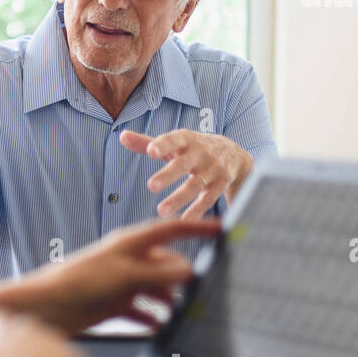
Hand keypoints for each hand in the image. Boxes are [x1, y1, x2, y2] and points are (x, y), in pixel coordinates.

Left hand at [0, 218, 219, 335]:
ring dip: (171, 300)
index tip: (220, 228)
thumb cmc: (77, 283)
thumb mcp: (123, 277)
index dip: (195, 228)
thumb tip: (190, 269)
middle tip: (209, 287)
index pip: (169, 229)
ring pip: (156, 288)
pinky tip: (164, 327)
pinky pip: (141, 309)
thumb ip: (157, 274)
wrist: (45, 308)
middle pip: (166, 263)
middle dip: (185, 274)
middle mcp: (128, 260)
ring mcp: (121, 282)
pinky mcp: (114, 303)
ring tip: (189, 313)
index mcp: (129, 244)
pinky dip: (153, 318)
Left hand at [121, 129, 253, 218]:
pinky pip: (209, 199)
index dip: (163, 145)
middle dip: (168, 174)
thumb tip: (122, 136)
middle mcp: (200, 153)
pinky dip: (198, 210)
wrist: (235, 155)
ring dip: (179, 198)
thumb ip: (147, 142)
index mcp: (186, 140)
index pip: (174, 140)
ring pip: (195, 185)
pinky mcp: (221, 184)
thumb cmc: (194, 149)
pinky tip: (185, 220)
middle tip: (151, 185)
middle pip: (183, 164)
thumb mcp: (174, 144)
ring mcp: (213, 169)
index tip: (151, 151)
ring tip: (162, 211)